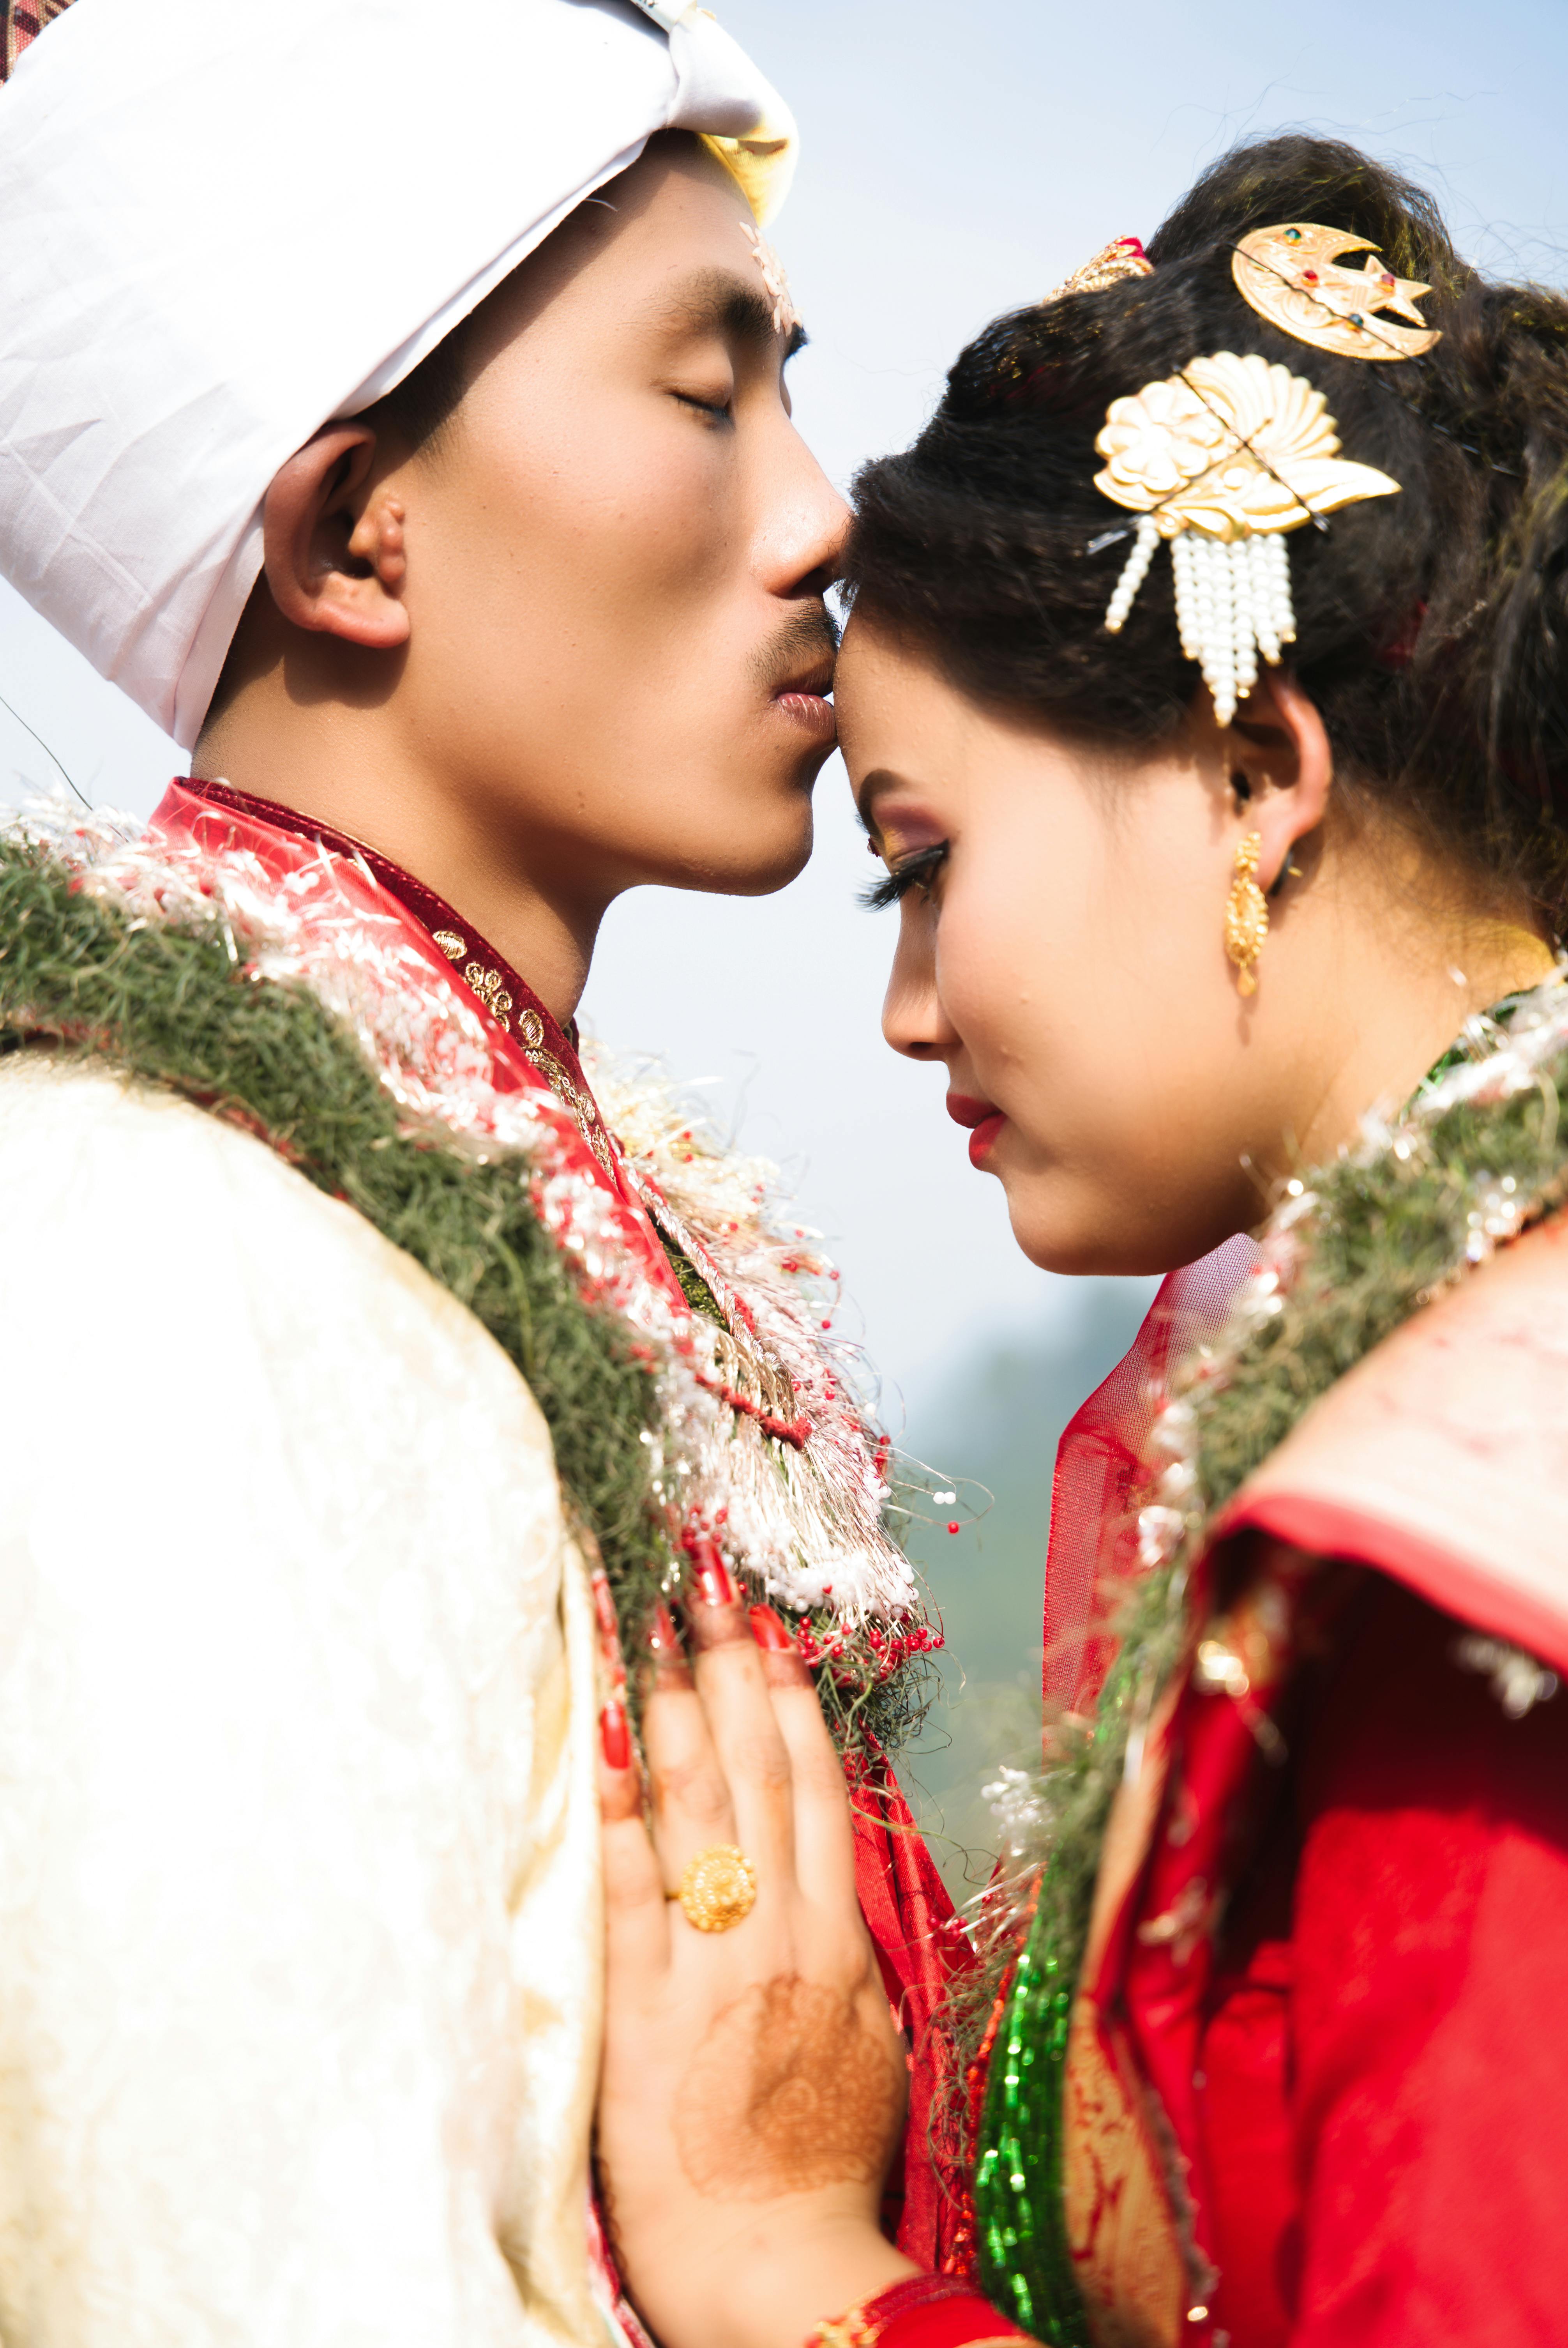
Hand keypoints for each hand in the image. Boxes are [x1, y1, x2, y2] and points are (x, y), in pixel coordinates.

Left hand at [596, 1578, 918, 2347]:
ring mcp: (717, 1966)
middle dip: (733, 1667)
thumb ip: (849, 1954)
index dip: (794, 1697)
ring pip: (703, 1808)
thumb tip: (837, 1878)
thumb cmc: (826, 2168)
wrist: (788, 2271)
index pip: (818, 1787)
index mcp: (840, 1941)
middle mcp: (784, 1932)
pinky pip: (629, 1892)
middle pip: (761, 1771)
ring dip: (677, 1705)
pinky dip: (619, 1810)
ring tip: (650, 1623)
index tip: (771, 1625)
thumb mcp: (867, 2044)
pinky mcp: (646, 2013)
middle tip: (704, 1580)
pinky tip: (605, 1741)